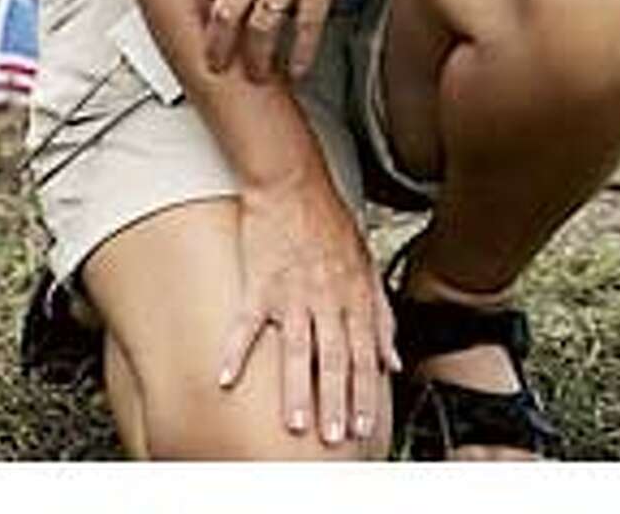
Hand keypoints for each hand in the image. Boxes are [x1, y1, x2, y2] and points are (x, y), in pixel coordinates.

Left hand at [193, 0, 378, 80]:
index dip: (200, 8)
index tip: (203, 24)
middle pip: (228, 10)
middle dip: (219, 45)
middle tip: (219, 66)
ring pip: (263, 25)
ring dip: (257, 57)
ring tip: (258, 74)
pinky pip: (308, 26)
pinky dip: (301, 52)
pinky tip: (298, 69)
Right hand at [218, 168, 398, 442]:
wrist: (292, 181)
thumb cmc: (329, 221)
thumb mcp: (367, 263)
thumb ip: (382, 314)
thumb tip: (394, 358)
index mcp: (354, 295)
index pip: (365, 353)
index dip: (366, 391)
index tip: (365, 424)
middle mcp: (327, 298)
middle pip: (334, 357)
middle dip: (336, 401)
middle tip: (334, 437)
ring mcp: (292, 292)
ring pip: (297, 349)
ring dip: (296, 389)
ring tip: (294, 424)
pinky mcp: (260, 283)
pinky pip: (246, 323)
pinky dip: (235, 352)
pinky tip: (225, 379)